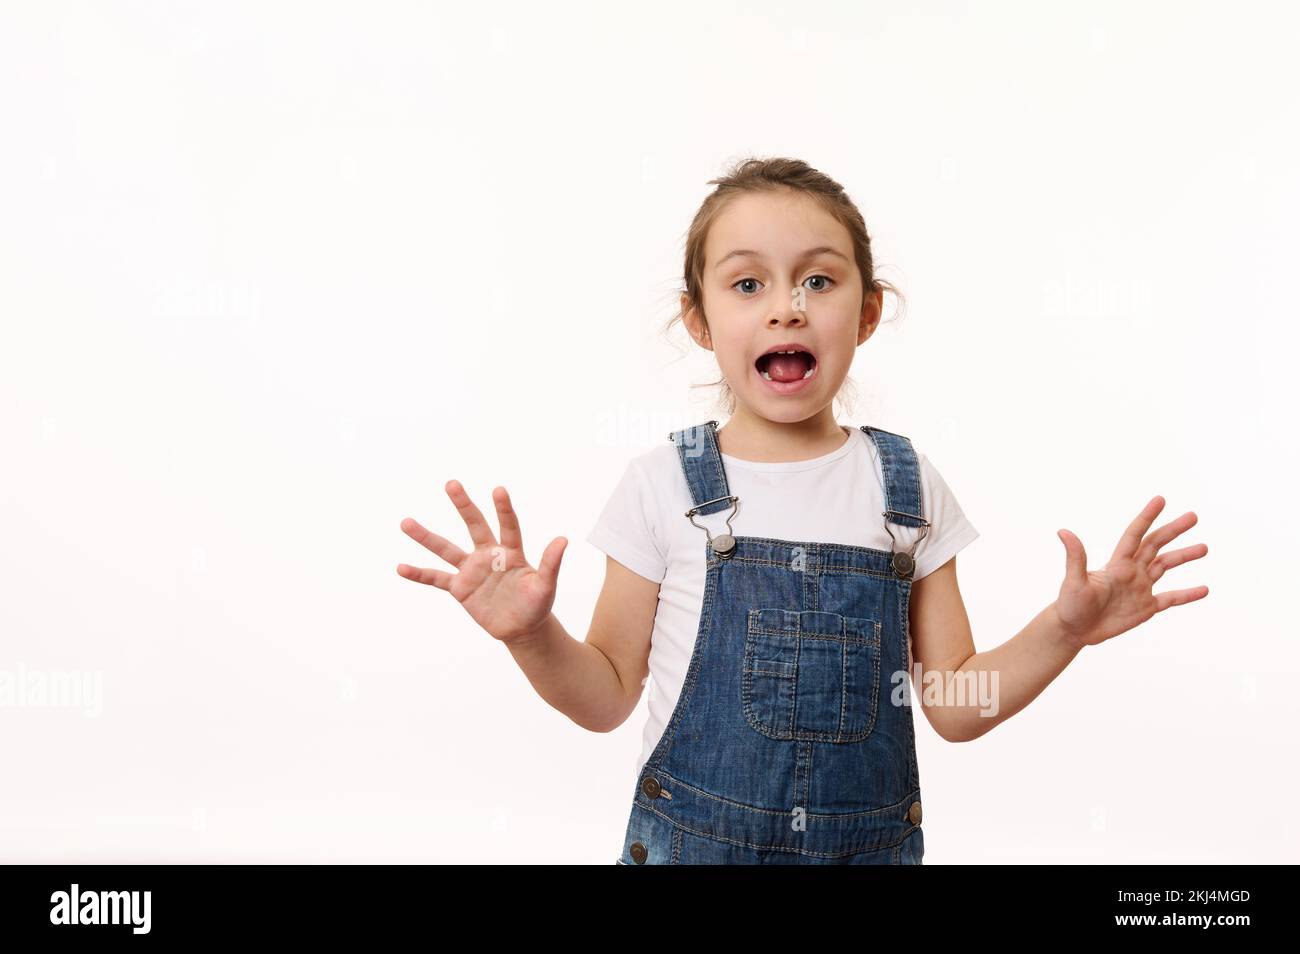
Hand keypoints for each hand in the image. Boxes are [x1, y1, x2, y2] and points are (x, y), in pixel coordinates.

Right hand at [396, 481, 567, 643]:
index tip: (499, 490)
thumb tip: (563, 539)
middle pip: (474, 525)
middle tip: (451, 484)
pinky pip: (436, 578)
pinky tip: (401, 567)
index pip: (508, 526)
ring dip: (426, 537)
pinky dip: (419, 574)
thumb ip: (551, 563)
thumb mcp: (546, 586)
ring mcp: (471, 570)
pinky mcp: (460, 588)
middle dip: (463, 505)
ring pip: (446, 549)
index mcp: (511, 552)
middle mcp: (489, 555)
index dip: (504, 509)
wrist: (522, 628)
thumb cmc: (537, 605)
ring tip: (406, 522)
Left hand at [1054, 496, 1208, 649]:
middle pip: (1156, 545)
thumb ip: (1075, 557)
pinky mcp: (1146, 608)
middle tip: (1193, 516)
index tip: (1160, 500)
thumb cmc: (1070, 604)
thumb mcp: (1073, 581)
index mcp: (1117, 564)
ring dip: (1184, 556)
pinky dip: (1187, 594)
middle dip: (1173, 530)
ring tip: (1204, 547)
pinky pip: (1171, 599)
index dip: (1147, 517)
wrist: (1074, 629)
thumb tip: (1063, 531)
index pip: (1135, 535)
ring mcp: (1140, 589)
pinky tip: (1204, 589)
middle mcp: (1131, 572)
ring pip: (1166, 567)